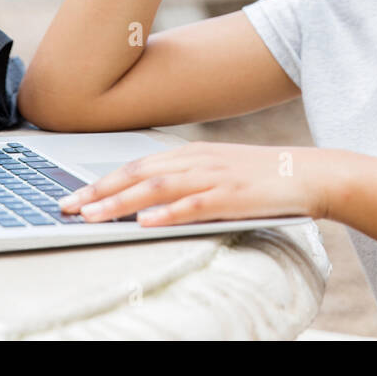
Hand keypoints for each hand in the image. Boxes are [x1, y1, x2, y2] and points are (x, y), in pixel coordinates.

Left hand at [58, 141, 331, 225]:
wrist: (308, 172)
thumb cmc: (261, 177)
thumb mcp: (217, 171)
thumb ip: (184, 180)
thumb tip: (145, 201)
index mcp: (191, 153)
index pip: (136, 165)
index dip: (101, 180)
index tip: (73, 196)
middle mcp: (197, 160)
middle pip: (138, 173)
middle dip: (99, 191)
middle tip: (68, 208)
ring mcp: (215, 176)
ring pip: (158, 187)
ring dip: (122, 202)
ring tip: (94, 217)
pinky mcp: (233, 196)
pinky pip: (194, 205)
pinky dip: (168, 213)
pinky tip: (146, 222)